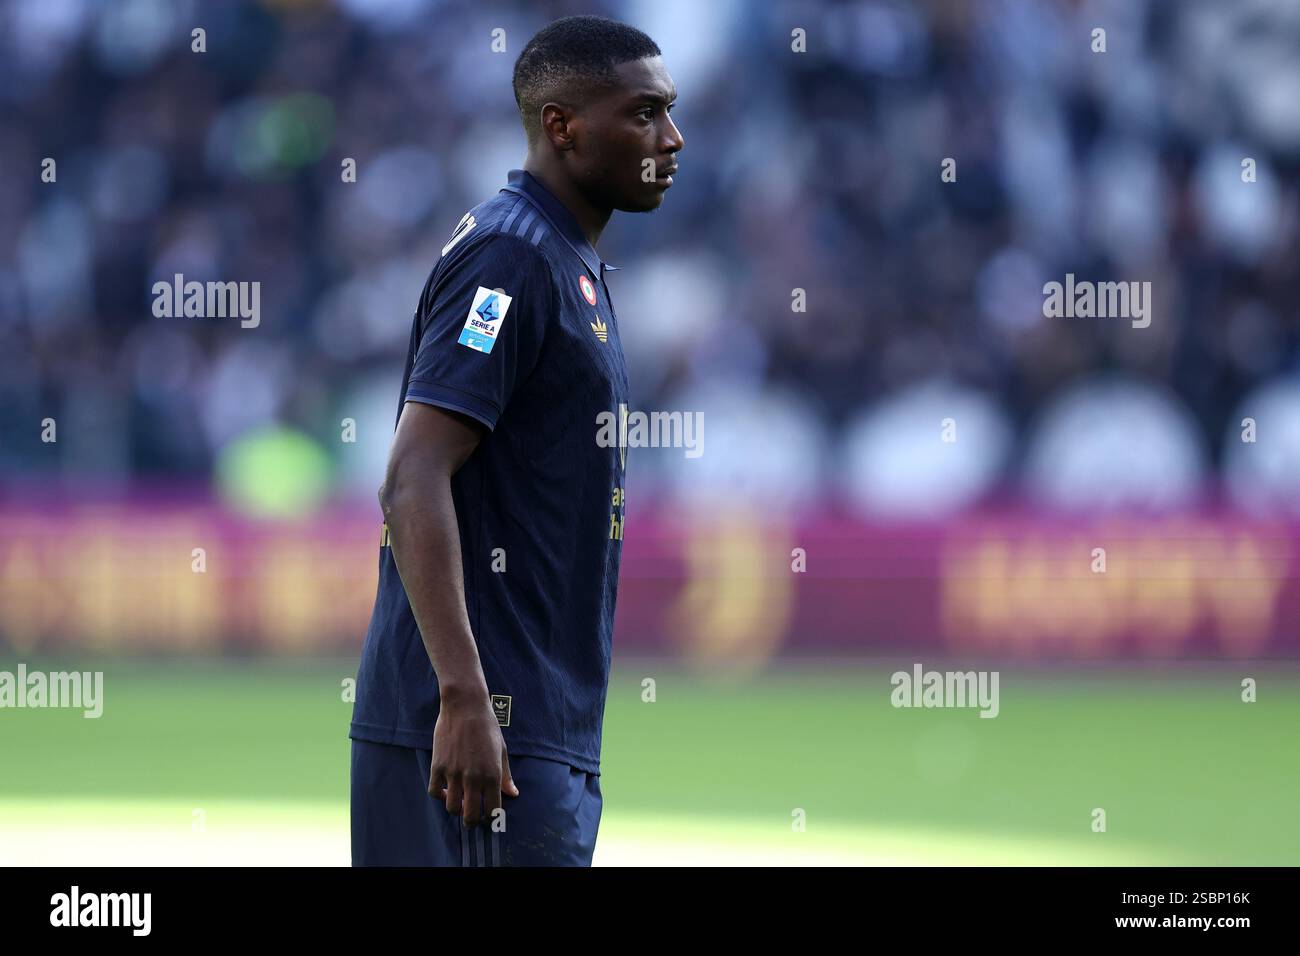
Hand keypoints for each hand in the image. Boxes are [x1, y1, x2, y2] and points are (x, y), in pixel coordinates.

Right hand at [428, 693, 518, 826]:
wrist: (465, 706)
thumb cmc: (487, 726)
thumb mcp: (501, 750)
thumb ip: (506, 775)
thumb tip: (512, 794)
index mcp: (492, 775)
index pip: (492, 811)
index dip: (491, 819)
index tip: (489, 818)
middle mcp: (473, 778)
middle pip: (470, 816)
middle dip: (472, 822)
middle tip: (472, 819)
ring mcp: (453, 773)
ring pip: (451, 807)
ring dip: (455, 809)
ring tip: (459, 803)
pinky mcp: (437, 766)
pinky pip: (434, 792)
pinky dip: (440, 795)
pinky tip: (446, 790)